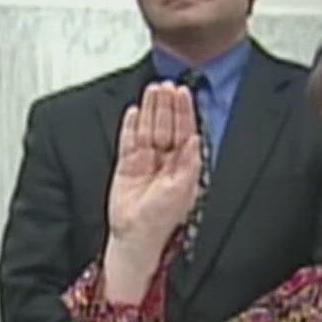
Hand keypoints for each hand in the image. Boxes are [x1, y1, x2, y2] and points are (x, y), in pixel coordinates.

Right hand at [108, 82, 202, 250]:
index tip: (183, 93)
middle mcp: (165, 160)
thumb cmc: (161, 220)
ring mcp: (145, 161)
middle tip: (165, 85)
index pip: (184, 131)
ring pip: (148, 128)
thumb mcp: (183, 191)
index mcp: (183, 165)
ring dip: (150, 109)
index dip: (183, 111)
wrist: (136, 235)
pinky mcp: (127, 165)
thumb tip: (195, 139)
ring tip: (151, 90)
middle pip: (165, 125)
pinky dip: (130, 126)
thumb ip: (189, 164)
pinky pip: (129, 140)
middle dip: (166, 105)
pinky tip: (134, 112)